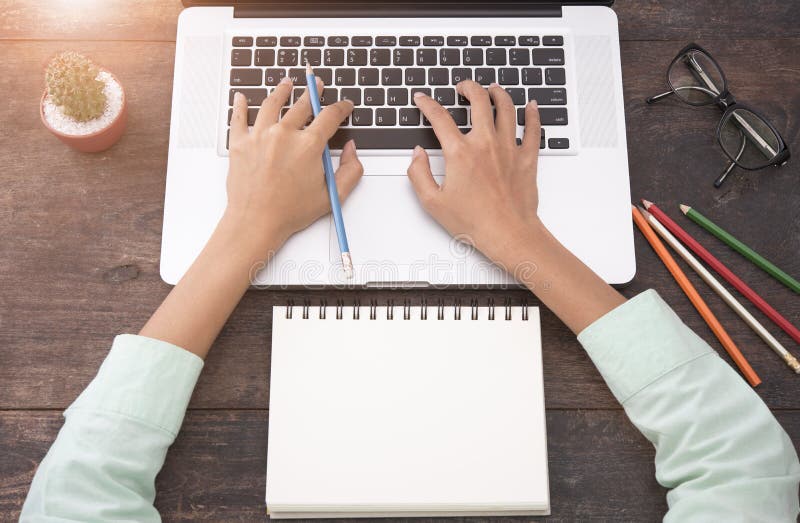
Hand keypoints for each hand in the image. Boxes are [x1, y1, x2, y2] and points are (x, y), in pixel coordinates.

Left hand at [225, 77, 362, 252]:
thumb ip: (350, 171)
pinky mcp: (239, 143)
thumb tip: (351, 150)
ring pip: (272, 104)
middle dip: (312, 92)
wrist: (256, 222)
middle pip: (301, 105)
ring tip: (286, 83)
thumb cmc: (290, 212)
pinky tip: (241, 97)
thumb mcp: (332, 196)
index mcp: (308, 145)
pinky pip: (239, 117)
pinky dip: (240, 105)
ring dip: (281, 90)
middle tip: (316, 85)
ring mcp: (259, 135)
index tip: (345, 106)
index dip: (341, 108)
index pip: (330, 116)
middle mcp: (284, 134)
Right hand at [407, 81, 542, 269]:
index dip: (427, 104)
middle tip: (462, 87)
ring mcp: (509, 148)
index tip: (422, 99)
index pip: (439, 118)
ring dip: (497, 93)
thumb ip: (419, 174)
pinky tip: (531, 106)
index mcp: (460, 153)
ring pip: (506, 108)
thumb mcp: (433, 202)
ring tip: (492, 88)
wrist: (508, 234)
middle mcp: (485, 144)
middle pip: (478, 100)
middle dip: (468, 88)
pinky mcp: (527, 157)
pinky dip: (533, 115)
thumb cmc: (474, 222)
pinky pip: (533, 129)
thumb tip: (416, 155)